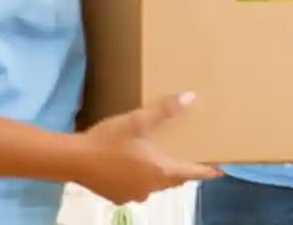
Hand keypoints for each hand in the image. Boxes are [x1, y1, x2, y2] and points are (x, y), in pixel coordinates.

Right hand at [75, 92, 222, 203]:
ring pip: (154, 186)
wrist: (73, 160)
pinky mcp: (116, 196)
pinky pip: (137, 189)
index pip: (191, 173)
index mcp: (160, 171)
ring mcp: (132, 195)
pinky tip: (134, 169)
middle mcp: (149, 188)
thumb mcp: (138, 121)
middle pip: (173, 181)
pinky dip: (141, 179)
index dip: (206, 171)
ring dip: (161, 175)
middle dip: (183, 172)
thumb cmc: (109, 140)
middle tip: (190, 161)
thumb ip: (164, 110)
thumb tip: (190, 97)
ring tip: (162, 163)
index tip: (220, 170)